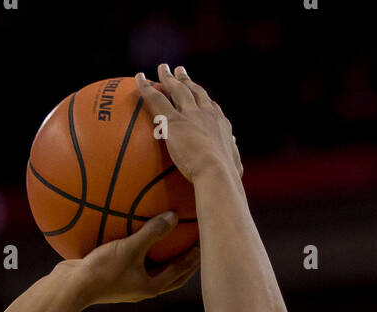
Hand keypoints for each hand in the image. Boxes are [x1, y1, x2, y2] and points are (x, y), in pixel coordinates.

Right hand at [59, 211, 200, 305]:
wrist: (70, 288)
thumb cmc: (101, 272)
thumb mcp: (130, 248)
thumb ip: (152, 232)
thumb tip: (173, 216)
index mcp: (151, 287)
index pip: (181, 272)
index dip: (196, 259)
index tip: (208, 244)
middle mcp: (142, 289)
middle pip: (172, 275)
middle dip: (185, 263)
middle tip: (197, 245)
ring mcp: (128, 286)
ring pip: (152, 270)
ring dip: (163, 257)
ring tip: (170, 241)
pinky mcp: (113, 278)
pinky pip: (133, 262)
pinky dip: (139, 251)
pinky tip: (135, 234)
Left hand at [136, 64, 242, 183]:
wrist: (217, 172)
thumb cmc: (226, 176)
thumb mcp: (234, 168)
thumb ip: (233, 164)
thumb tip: (237, 168)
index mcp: (221, 125)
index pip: (211, 108)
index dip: (204, 100)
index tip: (199, 93)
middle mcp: (206, 114)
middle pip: (195, 92)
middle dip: (187, 81)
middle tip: (179, 71)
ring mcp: (190, 115)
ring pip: (177, 90)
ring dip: (168, 78)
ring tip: (162, 69)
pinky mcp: (173, 121)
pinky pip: (156, 100)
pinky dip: (146, 88)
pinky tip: (139, 79)